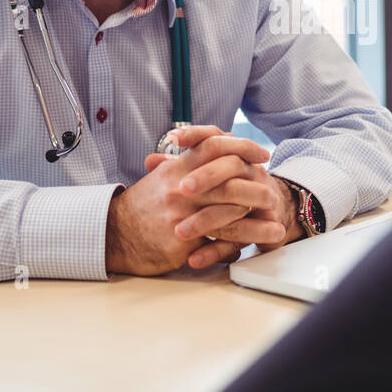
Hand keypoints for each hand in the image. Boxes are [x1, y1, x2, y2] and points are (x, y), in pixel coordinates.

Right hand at [105, 126, 281, 274]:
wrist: (114, 234)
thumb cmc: (144, 205)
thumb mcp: (163, 176)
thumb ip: (190, 161)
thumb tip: (219, 141)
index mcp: (177, 168)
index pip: (214, 145)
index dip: (242, 147)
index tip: (262, 154)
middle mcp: (179, 188)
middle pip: (229, 182)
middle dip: (257, 189)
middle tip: (275, 195)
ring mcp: (180, 216)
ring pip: (228, 216)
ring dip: (257, 225)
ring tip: (277, 230)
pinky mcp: (179, 242)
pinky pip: (215, 244)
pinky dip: (235, 247)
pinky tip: (251, 250)